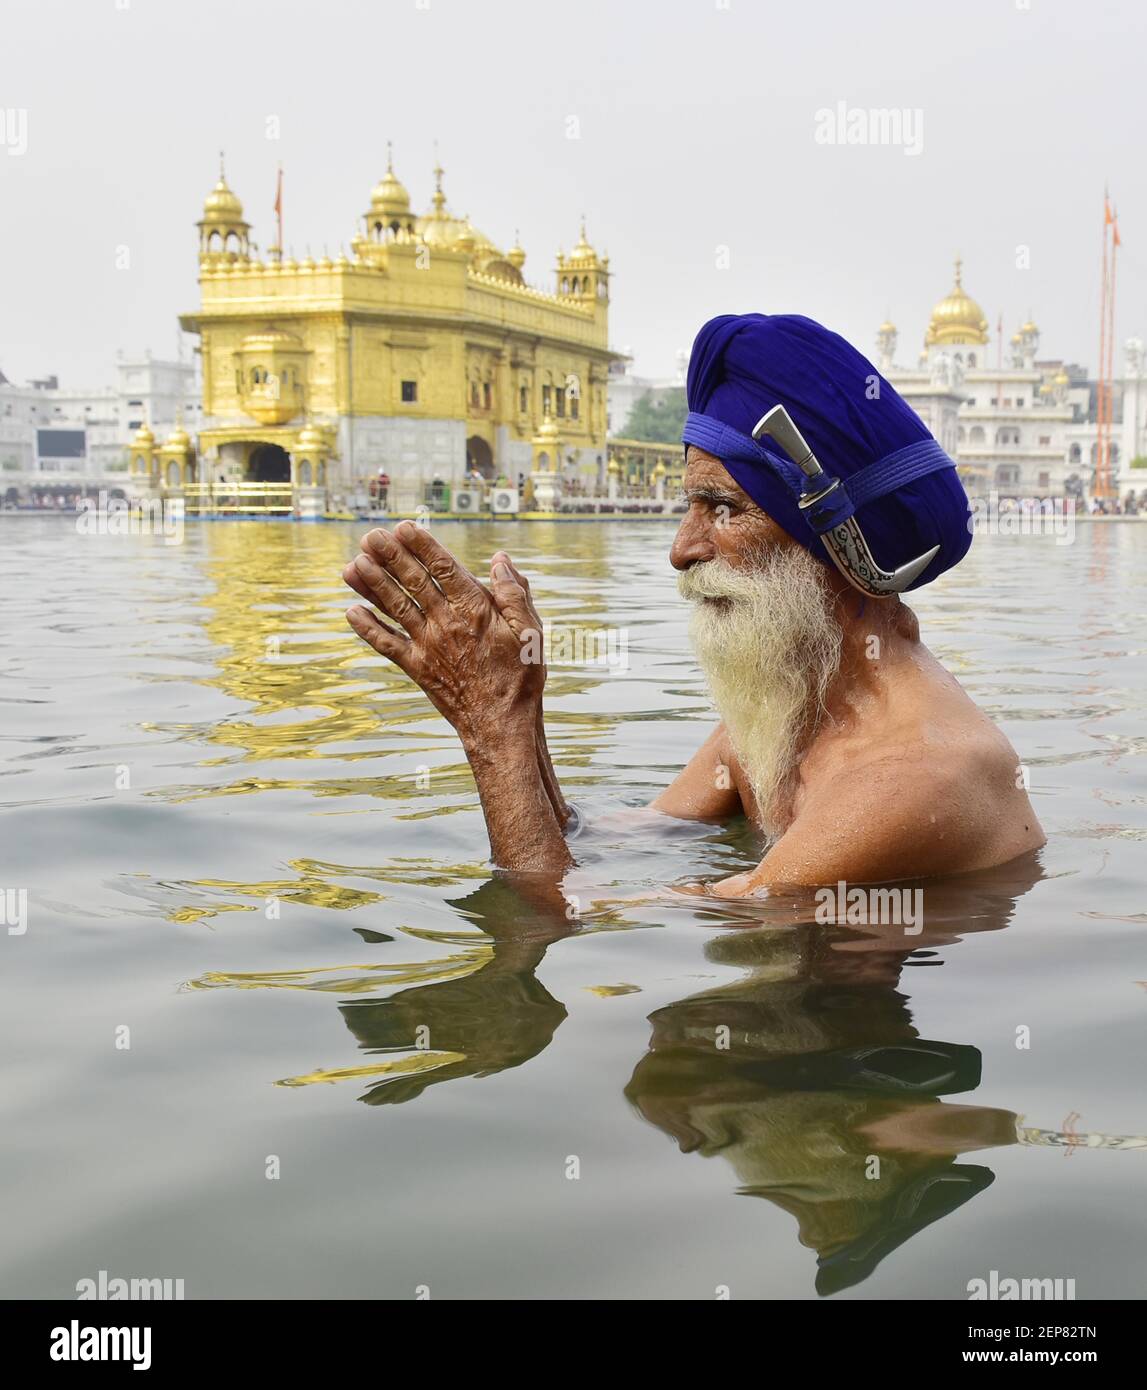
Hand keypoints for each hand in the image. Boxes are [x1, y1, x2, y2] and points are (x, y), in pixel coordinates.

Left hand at [342, 523, 543, 748]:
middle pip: (412, 581)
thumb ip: (514, 593)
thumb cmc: (521, 677)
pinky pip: (386, 644)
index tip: (403, 526)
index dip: (422, 544)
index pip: (443, 568)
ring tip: (353, 564)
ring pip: (395, 607)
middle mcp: (446, 624)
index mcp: (475, 610)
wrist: (501, 726)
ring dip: (372, 584)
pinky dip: (367, 627)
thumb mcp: (531, 631)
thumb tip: (500, 560)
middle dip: (389, 556)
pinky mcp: (417, 668)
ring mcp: (428, 646)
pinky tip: (351, 611)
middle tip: (370, 536)